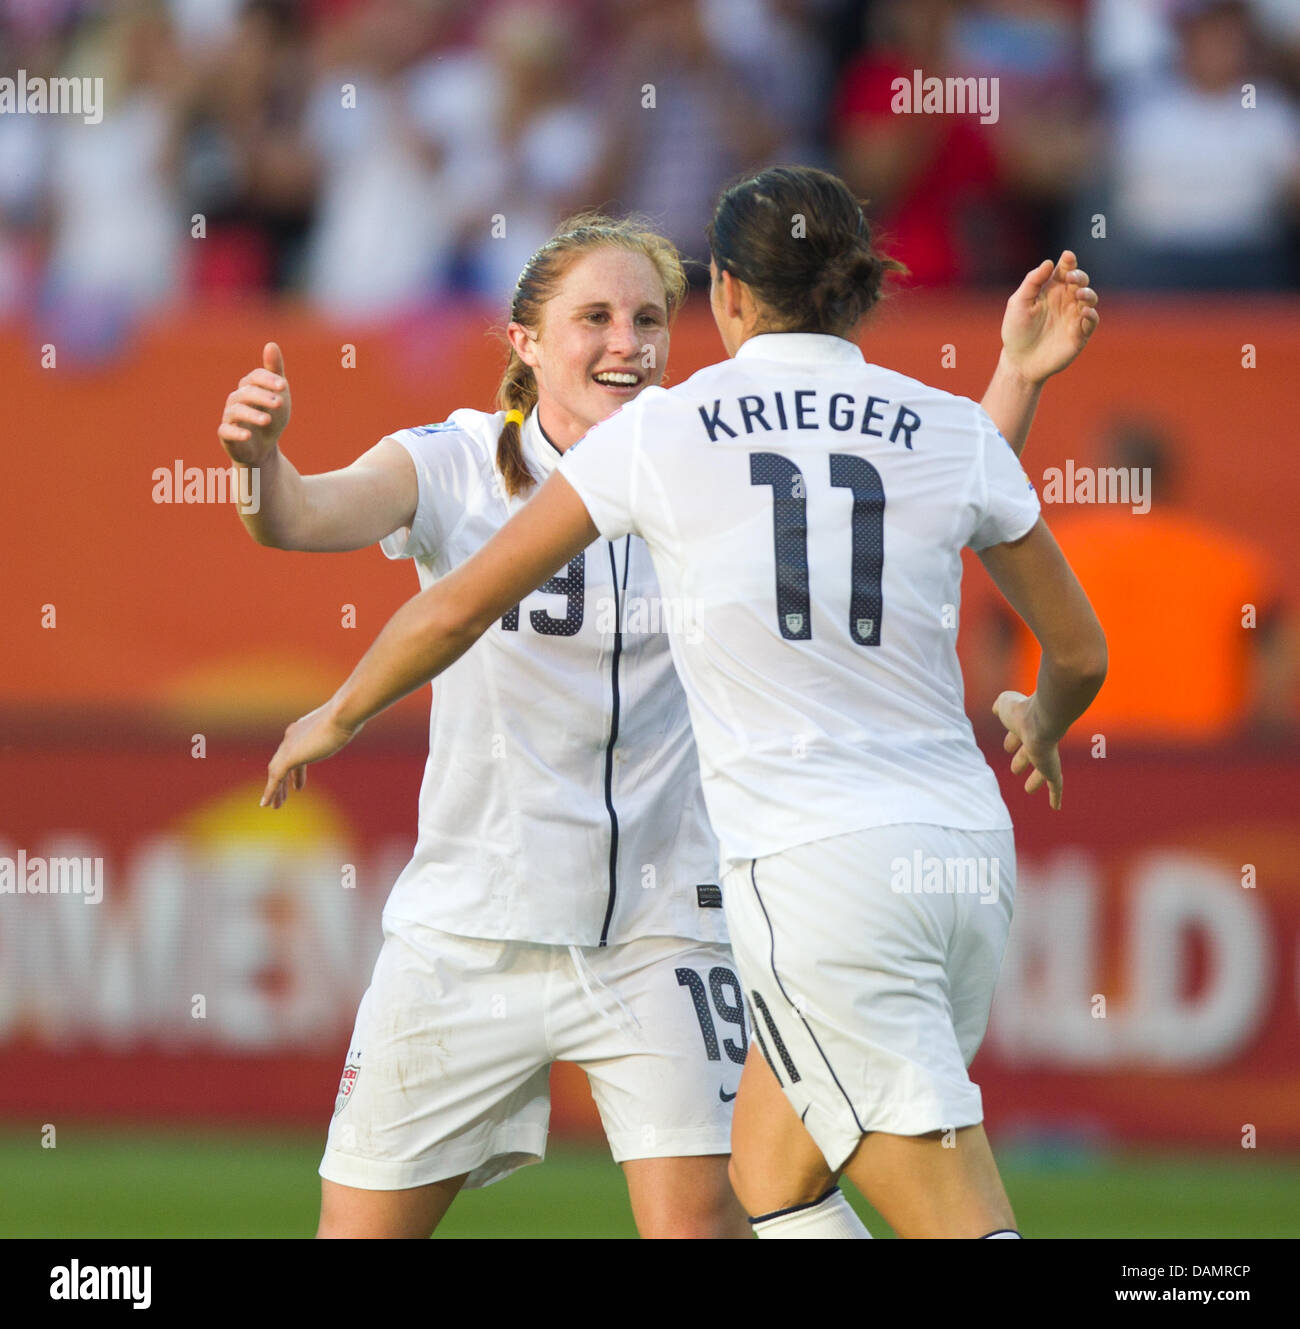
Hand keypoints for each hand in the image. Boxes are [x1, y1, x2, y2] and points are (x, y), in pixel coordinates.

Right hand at [219, 342, 290, 465]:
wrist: (264, 448)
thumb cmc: (271, 417)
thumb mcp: (279, 396)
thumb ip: (275, 372)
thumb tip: (271, 344)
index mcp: (250, 387)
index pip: (255, 377)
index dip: (268, 380)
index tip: (283, 386)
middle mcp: (237, 399)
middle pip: (245, 393)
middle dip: (262, 396)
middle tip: (279, 403)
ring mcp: (230, 417)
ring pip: (236, 411)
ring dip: (252, 414)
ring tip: (267, 420)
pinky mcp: (226, 435)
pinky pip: (226, 431)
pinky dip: (236, 432)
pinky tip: (248, 435)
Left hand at [261, 699, 360, 809]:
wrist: (341, 715)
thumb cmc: (348, 717)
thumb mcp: (345, 724)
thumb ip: (344, 726)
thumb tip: (354, 725)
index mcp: (301, 729)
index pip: (294, 752)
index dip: (297, 773)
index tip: (298, 787)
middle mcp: (291, 737)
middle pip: (280, 762)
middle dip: (282, 781)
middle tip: (282, 796)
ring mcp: (288, 747)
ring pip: (275, 772)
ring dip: (275, 789)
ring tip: (274, 805)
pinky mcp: (289, 757)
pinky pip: (275, 778)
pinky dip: (270, 791)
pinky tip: (267, 804)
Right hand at [992, 690, 1062, 809]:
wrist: (1042, 719)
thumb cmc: (1022, 710)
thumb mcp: (1004, 705)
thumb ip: (1000, 705)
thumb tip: (995, 709)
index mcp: (1028, 726)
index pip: (1019, 735)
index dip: (1012, 741)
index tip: (1008, 747)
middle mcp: (1039, 741)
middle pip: (1030, 753)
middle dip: (1022, 759)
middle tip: (1015, 769)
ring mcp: (1047, 757)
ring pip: (1043, 771)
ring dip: (1035, 780)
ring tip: (1028, 790)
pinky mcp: (1053, 769)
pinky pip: (1055, 786)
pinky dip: (1056, 796)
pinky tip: (1056, 807)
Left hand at [999, 252, 1098, 384]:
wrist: (1019, 362)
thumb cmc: (1016, 331)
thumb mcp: (1018, 303)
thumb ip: (1032, 282)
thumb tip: (1048, 262)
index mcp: (1051, 290)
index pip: (1064, 270)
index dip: (1068, 262)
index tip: (1067, 257)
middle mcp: (1065, 300)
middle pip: (1080, 281)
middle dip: (1079, 276)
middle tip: (1071, 277)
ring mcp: (1074, 316)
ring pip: (1090, 298)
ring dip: (1088, 294)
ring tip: (1078, 294)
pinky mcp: (1080, 334)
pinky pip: (1092, 321)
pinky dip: (1091, 315)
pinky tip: (1084, 312)